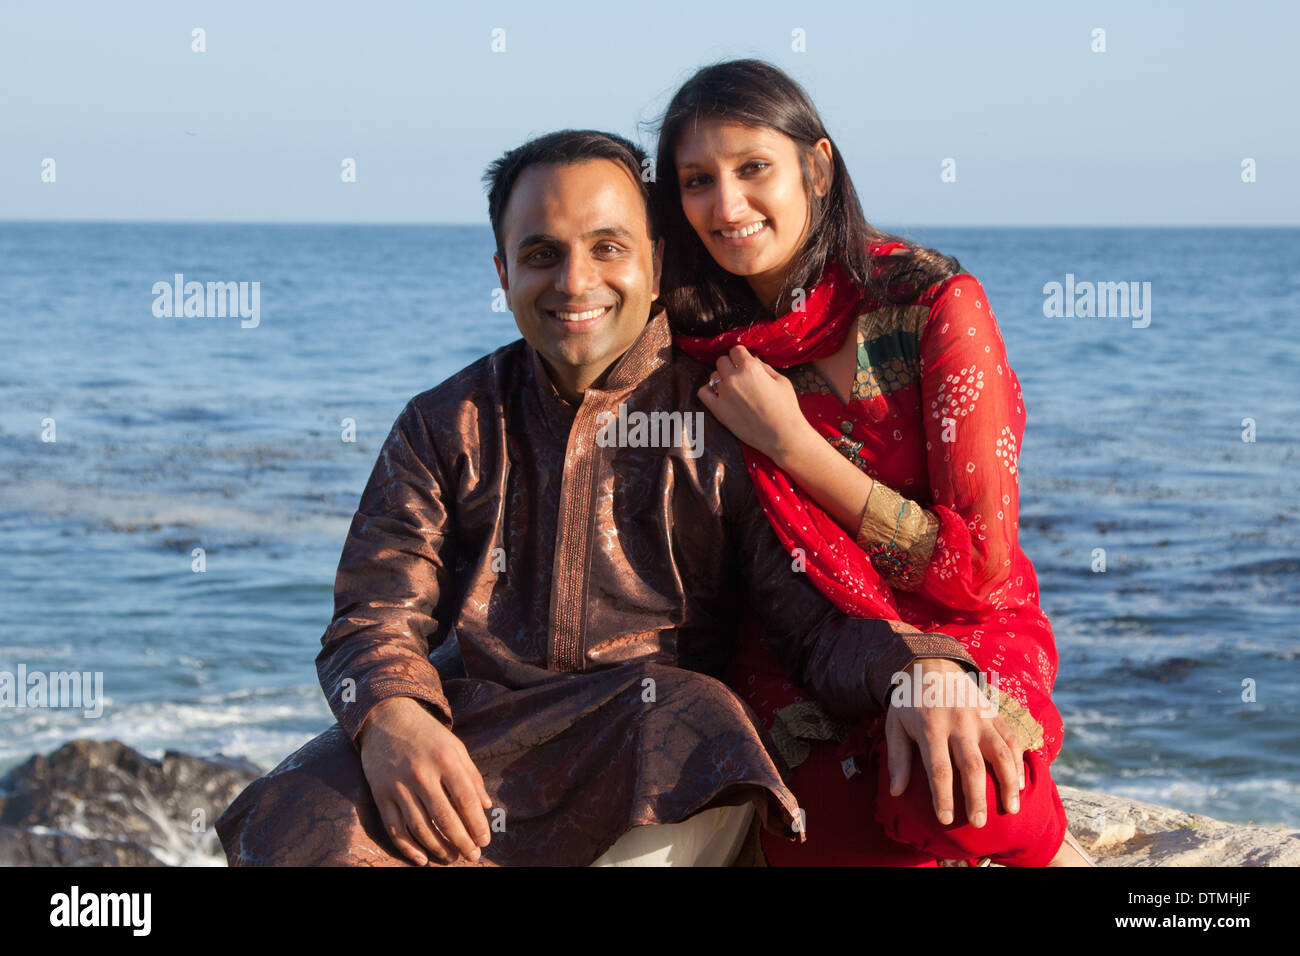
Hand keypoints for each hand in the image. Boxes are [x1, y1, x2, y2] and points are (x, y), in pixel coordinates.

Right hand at [358, 696, 493, 864]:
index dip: (477, 824)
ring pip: (420, 827)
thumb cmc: (427, 735)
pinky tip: (422, 859)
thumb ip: (472, 776)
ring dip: (438, 848)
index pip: (465, 799)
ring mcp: (398, 785)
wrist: (387, 719)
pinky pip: (394, 828)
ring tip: (452, 857)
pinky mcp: (380, 794)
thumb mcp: (455, 747)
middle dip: (461, 842)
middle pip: (444, 817)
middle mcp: (421, 773)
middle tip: (472, 856)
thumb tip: (486, 806)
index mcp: (445, 759)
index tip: (484, 841)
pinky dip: (408, 848)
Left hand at [697, 345, 809, 460]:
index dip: (741, 356)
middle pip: (722, 361)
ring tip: (731, 388)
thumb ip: (765, 367)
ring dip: (721, 378)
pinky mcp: (718, 410)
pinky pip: (703, 392)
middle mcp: (734, 378)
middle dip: (730, 365)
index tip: (744, 362)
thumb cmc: (786, 408)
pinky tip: (717, 395)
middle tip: (738, 376)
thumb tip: (753, 359)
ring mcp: (724, 394)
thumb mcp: (781, 381)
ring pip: (713, 375)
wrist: (782, 435)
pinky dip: (708, 391)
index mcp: (750, 367)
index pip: (736, 350)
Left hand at [884, 658, 1024, 827]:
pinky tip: (1019, 784)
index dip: (942, 797)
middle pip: (971, 766)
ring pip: (1000, 753)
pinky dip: (1018, 762)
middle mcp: (958, 723)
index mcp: (930, 728)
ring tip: (1010, 809)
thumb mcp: (895, 725)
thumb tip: (896, 793)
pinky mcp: (993, 713)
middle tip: (979, 823)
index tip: (945, 820)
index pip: (938, 769)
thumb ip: (897, 758)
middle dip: (976, 797)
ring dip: (1008, 783)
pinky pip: (1011, 738)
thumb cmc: (909, 701)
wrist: (931, 662)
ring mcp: (979, 717)